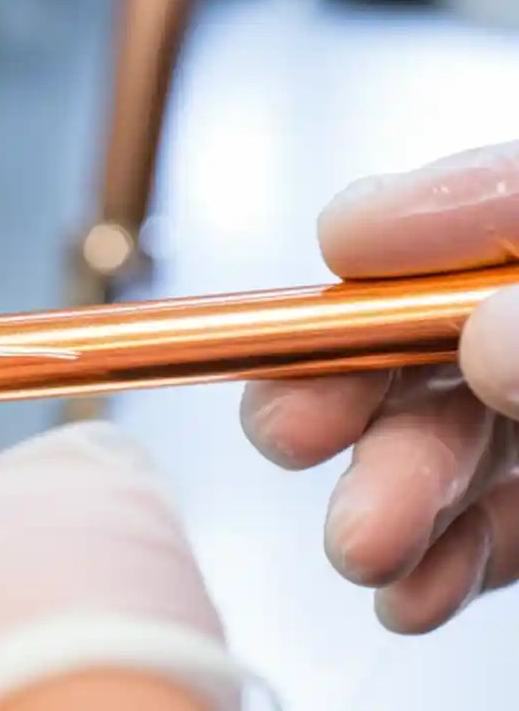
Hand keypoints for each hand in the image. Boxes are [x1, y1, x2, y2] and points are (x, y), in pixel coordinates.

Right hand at [241, 140, 518, 633]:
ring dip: (385, 497)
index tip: (349, 242)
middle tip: (298, 432)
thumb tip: (492, 342)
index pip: (498, 204)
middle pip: (427, 337)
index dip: (413, 218)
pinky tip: (414, 591)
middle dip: (344, 390)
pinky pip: (492, 529)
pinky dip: (443, 565)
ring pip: (446, 441)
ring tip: (365, 547)